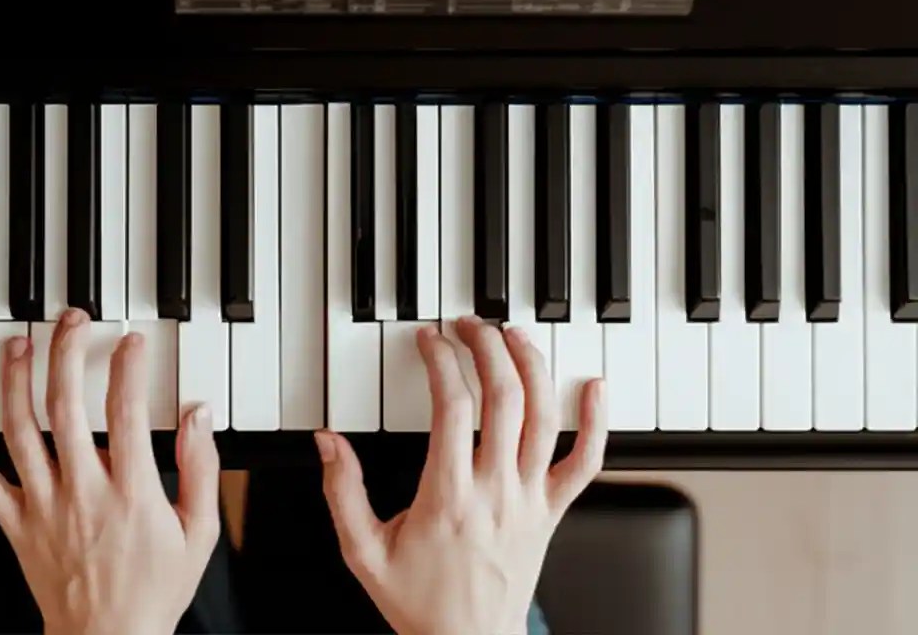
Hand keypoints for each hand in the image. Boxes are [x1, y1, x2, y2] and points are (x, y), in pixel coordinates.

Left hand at [0, 308, 220, 634]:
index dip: (128, 367)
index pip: (126, 412)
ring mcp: (42, 507)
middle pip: (65, 408)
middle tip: (73, 321)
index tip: (131, 341)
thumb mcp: (200, 533)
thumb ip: (200, 469)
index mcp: (131, 494)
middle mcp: (82, 493)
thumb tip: (198, 417)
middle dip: (67, 353)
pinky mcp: (14, 524)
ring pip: (20, 432)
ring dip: (16, 381)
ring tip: (19, 344)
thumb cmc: (155, 591)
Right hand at [314, 316, 607, 634]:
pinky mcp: (552, 513)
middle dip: (487, 348)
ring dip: (532, 366)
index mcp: (447, 497)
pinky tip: (594, 387)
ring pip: (544, 418)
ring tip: (514, 334)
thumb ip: (342, 492)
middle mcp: (495, 492)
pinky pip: (586, 463)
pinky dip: (597, 422)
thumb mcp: (361, 551)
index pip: (452, 408)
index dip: (441, 362)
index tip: (429, 341)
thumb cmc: (418, 602)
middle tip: (470, 325)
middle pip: (504, 399)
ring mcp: (529, 501)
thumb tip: (328, 442)